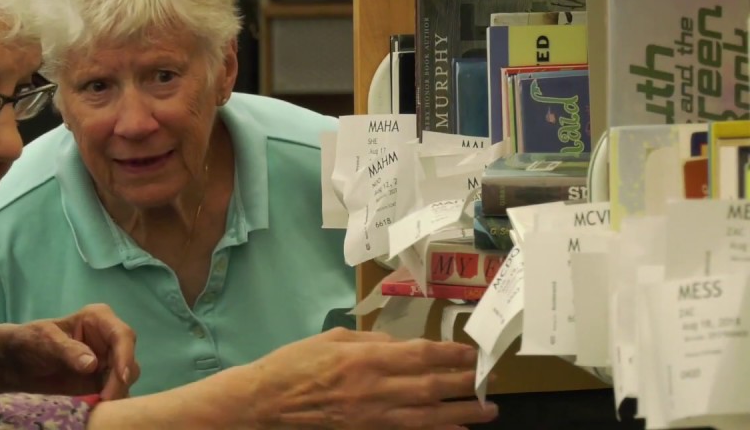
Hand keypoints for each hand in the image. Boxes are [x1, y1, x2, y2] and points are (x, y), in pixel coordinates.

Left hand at [0, 303, 140, 399]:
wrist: (16, 363)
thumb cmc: (29, 341)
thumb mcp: (45, 341)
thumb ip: (68, 351)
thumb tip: (92, 364)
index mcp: (98, 318)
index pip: (122, 335)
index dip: (125, 356)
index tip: (119, 377)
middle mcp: (108, 338)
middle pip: (128, 358)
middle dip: (121, 379)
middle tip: (105, 398)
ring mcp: (107, 359)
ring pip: (127, 376)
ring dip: (118, 391)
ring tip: (99, 403)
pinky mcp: (102, 379)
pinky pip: (117, 389)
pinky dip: (114, 398)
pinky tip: (101, 407)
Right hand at [244, 328, 498, 429]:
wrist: (266, 403)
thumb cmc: (294, 364)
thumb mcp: (332, 339)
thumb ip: (370, 340)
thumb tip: (402, 345)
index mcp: (364, 358)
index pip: (420, 354)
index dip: (452, 354)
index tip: (473, 352)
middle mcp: (374, 388)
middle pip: (431, 386)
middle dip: (465, 382)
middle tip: (490, 379)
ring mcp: (372, 417)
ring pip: (428, 415)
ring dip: (462, 413)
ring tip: (487, 410)